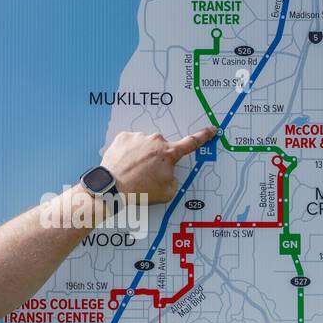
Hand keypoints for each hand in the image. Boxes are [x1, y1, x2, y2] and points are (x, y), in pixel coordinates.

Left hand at [100, 125, 217, 203]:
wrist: (112, 187)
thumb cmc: (139, 191)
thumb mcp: (167, 192)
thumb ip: (173, 179)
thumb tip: (168, 172)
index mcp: (169, 154)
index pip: (191, 143)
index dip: (203, 136)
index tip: (211, 130)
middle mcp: (155, 141)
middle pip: (161, 149)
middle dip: (157, 159)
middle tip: (146, 175)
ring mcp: (138, 137)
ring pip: (145, 146)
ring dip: (141, 156)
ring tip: (132, 172)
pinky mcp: (123, 137)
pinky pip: (130, 144)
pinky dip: (128, 153)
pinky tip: (124, 165)